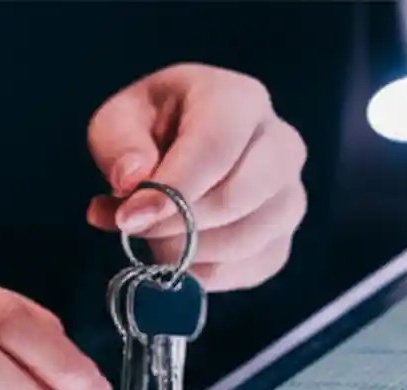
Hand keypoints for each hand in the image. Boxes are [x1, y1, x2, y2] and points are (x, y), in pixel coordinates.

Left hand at [86, 63, 307, 290]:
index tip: (127, 217)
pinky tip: (171, 255)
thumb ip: (119, 145)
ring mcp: (289, 194)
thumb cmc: (147, 129)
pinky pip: (249, 269)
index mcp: (239, 99)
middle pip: (238, 197)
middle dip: (175, 224)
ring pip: (247, 240)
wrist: (175, 147)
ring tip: (147, 236)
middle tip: (131, 226)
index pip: (216, 147)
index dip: (171, 190)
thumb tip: (132, 180)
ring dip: (185, 252)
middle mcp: (281, 144)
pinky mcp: (281, 238)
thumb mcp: (117, 121)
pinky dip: (201, 272)